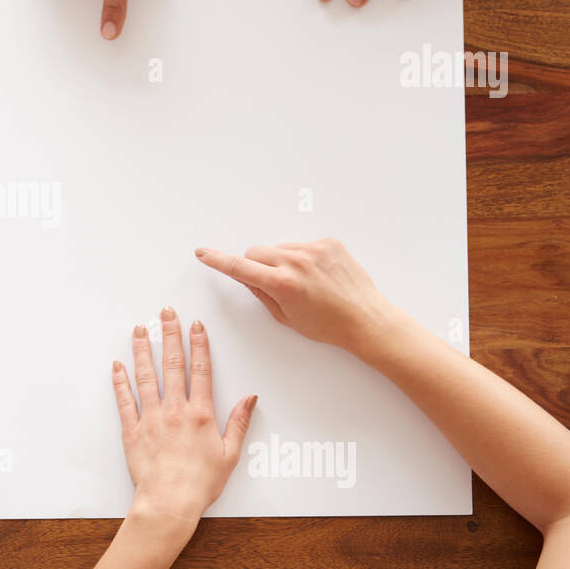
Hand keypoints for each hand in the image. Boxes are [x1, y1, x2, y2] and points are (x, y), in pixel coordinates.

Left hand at [113, 308, 255, 524]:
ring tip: (139, 329)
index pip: (200, 370)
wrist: (169, 503)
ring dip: (142, 350)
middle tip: (166, 314)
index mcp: (200, 414)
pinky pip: (124, 400)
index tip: (196, 326)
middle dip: (169, 336)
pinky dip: (120, 381)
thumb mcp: (230, 454)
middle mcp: (175, 410)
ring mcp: (151, 418)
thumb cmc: (200, 484)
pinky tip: (117, 364)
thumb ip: (239, 422)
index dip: (198, 345)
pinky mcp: (132, 430)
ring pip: (145, 376)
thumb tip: (250, 398)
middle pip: (172, 365)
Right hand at [195, 238, 399, 356]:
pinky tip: (318, 276)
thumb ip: (261, 293)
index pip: (239, 267)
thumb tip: (247, 277)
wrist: (366, 319)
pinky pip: (302, 245)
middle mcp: (295, 261)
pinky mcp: (328, 243)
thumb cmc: (328, 325)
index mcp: (281, 283)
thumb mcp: (286, 317)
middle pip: (256, 252)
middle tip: (272, 284)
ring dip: (282, 261)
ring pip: (279, 248)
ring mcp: (313, 249)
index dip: (217, 260)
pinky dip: (304, 258)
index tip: (203, 253)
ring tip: (304, 283)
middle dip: (256, 265)